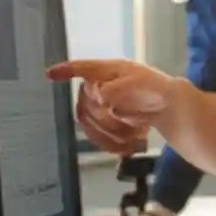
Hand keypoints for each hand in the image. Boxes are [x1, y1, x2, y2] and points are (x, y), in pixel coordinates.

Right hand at [46, 59, 180, 154]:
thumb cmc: (155, 86)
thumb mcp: (143, 81)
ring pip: (89, 125)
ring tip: (137, 132)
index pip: (81, 68)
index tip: (50, 74)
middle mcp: (96, 88)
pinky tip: (128, 146)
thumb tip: (100, 96)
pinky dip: (113, 144)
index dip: (65, 71)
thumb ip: (119, 87)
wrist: (166, 105)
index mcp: (106, 71)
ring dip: (113, 134)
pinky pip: (96, 138)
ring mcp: (96, 107)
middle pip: (85, 107)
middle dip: (109, 119)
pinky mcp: (100, 125)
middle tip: (134, 122)